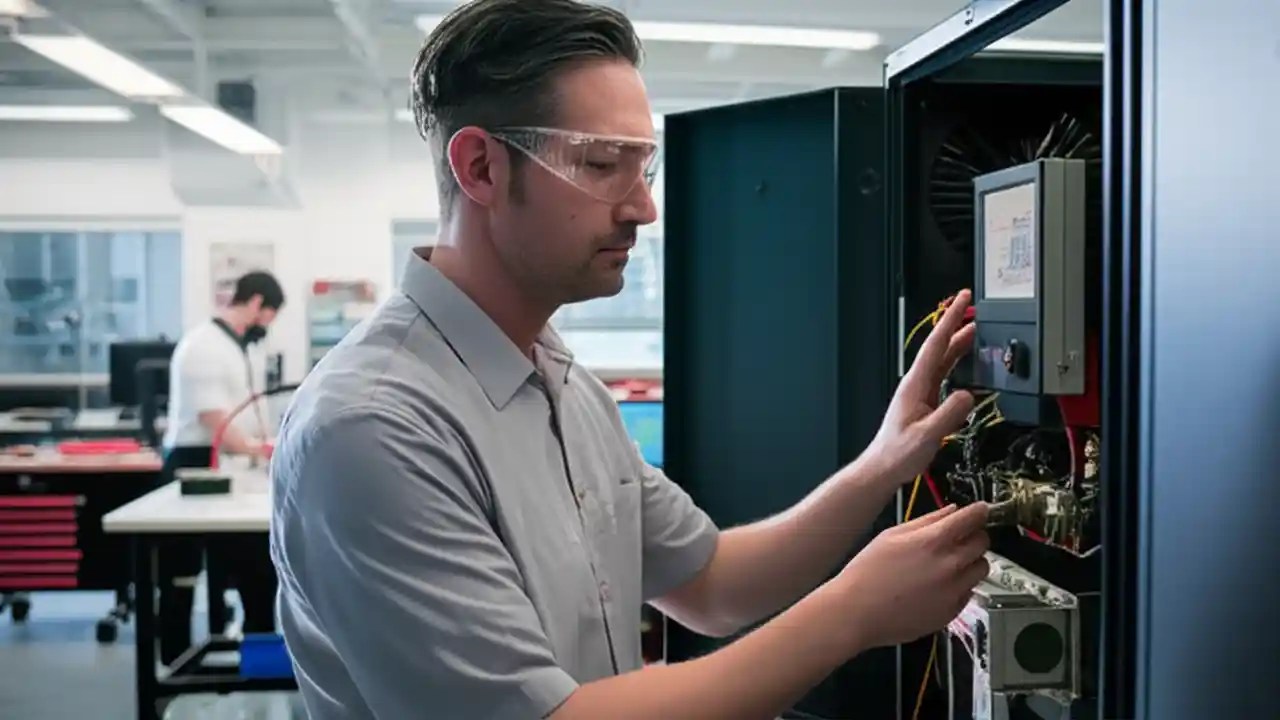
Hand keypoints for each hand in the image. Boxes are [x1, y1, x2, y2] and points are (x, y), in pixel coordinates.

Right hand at [834, 503, 989, 648]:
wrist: (856, 612)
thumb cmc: (867, 571)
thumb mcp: (891, 535)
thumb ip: (927, 521)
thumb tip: (952, 511)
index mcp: (933, 541)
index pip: (973, 518)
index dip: (978, 511)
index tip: (979, 511)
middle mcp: (950, 566)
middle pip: (983, 542)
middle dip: (975, 536)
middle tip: (959, 538)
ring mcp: (954, 591)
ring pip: (981, 568)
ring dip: (970, 561)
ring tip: (948, 564)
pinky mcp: (952, 612)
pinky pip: (968, 592)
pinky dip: (960, 585)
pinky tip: (937, 586)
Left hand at [868, 290, 977, 483]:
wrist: (884, 467)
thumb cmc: (899, 453)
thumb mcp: (927, 435)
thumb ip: (948, 415)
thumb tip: (968, 395)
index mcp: (915, 384)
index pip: (936, 344)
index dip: (950, 319)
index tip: (963, 300)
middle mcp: (917, 383)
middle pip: (940, 347)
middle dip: (956, 324)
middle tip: (972, 307)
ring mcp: (921, 391)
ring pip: (943, 360)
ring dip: (958, 343)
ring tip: (976, 331)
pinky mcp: (925, 401)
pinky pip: (944, 375)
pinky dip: (957, 363)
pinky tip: (967, 363)